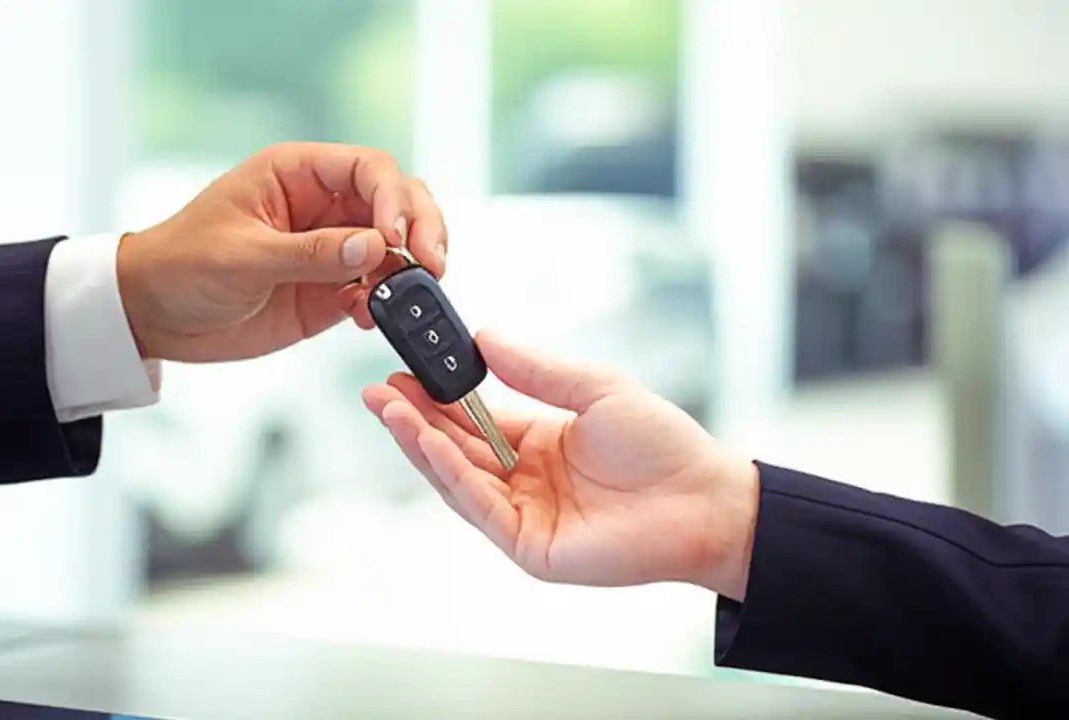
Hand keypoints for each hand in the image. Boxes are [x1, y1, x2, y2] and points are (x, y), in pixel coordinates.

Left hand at [117, 142, 446, 361]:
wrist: (153, 315)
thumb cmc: (180, 266)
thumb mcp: (242, 256)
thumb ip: (311, 253)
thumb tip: (374, 247)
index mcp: (297, 174)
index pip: (369, 169)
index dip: (393, 200)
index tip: (395, 240)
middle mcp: (322, 205)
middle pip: (397, 202)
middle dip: (421, 229)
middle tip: (429, 267)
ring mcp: (331, 248)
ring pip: (395, 247)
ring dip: (410, 271)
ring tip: (405, 298)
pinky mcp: (330, 290)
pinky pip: (376, 290)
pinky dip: (386, 304)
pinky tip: (370, 318)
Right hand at [362, 332, 760, 599]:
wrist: (706, 500)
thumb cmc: (664, 447)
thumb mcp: (596, 389)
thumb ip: (538, 369)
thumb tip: (487, 338)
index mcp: (539, 441)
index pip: (471, 419)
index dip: (435, 397)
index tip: (403, 370)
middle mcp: (524, 479)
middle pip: (453, 449)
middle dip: (413, 419)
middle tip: (376, 390)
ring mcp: (524, 515)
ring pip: (456, 478)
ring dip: (419, 443)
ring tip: (389, 409)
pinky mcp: (530, 546)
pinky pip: (480, 507)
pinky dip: (451, 475)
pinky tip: (429, 444)